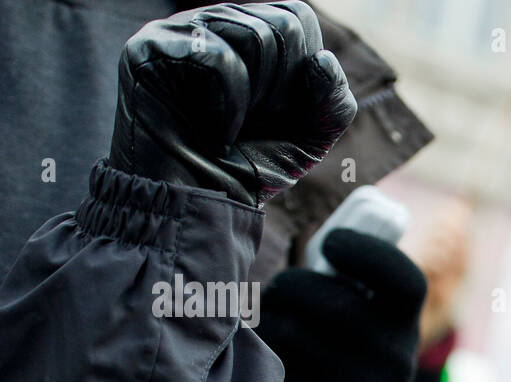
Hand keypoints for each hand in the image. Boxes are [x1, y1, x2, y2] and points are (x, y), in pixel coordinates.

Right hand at [108, 2, 356, 205]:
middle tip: (253, 123)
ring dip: (257, 99)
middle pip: (283, 24)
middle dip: (284, 89)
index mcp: (246, 29)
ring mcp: (177, 31)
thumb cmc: (249, 169)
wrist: (199, 206)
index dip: (303, 72)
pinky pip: (218, 59)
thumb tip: (322, 59)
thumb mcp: (310, 138)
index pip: (298, 16)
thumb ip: (334, 102)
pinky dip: (229, 108)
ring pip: (254, 36)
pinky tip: (212, 132)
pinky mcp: (150, 50)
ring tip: (230, 125)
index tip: (279, 112)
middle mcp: (211, 22)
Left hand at [257, 228, 424, 381]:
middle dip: (291, 285)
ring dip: (270, 319)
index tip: (331, 241)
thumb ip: (355, 275)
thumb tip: (352, 211)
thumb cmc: (335, 347)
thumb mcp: (364, 315)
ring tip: (274, 326)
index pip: (406, 281)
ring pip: (294, 331)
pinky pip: (274, 364)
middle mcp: (395, 361)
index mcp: (408, 325)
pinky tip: (270, 360)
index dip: (366, 251)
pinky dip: (261, 354)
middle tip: (281, 289)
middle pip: (334, 303)